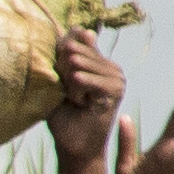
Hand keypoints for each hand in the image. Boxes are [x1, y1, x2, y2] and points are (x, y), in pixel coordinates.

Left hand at [47, 25, 127, 153]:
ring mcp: (116, 75)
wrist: (74, 144)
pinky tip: (80, 103)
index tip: (60, 79)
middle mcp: (110, 65)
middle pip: (73, 50)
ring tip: (75, 99)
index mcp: (97, 61)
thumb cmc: (63, 115)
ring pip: (77, 64)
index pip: (75, 39)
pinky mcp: (116, 88)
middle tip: (67, 93)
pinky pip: (83, 79)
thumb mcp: (58, 81)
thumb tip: (83, 29)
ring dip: (67, 85)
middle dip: (61, 71)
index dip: (59, 56)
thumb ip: (65, 56)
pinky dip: (74, 92)